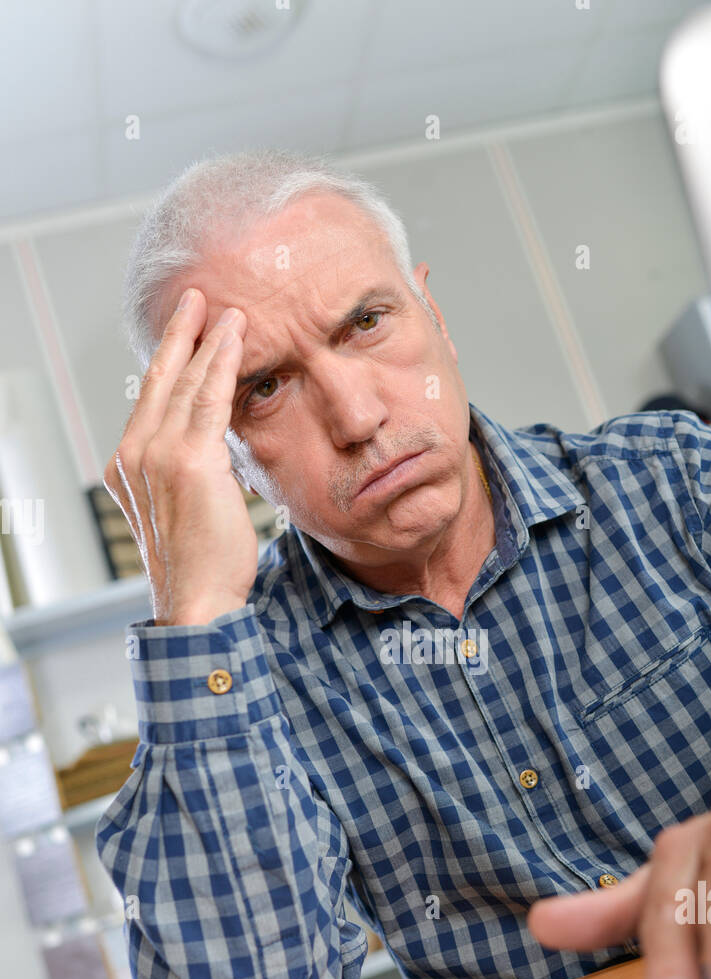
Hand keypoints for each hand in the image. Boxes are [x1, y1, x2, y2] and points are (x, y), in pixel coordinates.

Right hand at [104, 286, 257, 626]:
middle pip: (159, 379)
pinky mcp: (191, 461)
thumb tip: (217, 447)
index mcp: (128, 467)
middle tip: (195, 298)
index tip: (184, 335)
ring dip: (207, 340)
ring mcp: (159, 456)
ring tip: (226, 310)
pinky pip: (210, 398)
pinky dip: (223, 362)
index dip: (168, 362)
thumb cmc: (202, 565)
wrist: (198, 601)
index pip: (151, 401)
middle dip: (179, 334)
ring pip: (186, 383)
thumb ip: (192, 472)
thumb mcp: (187, 509)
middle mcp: (135, 455)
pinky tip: (236, 337)